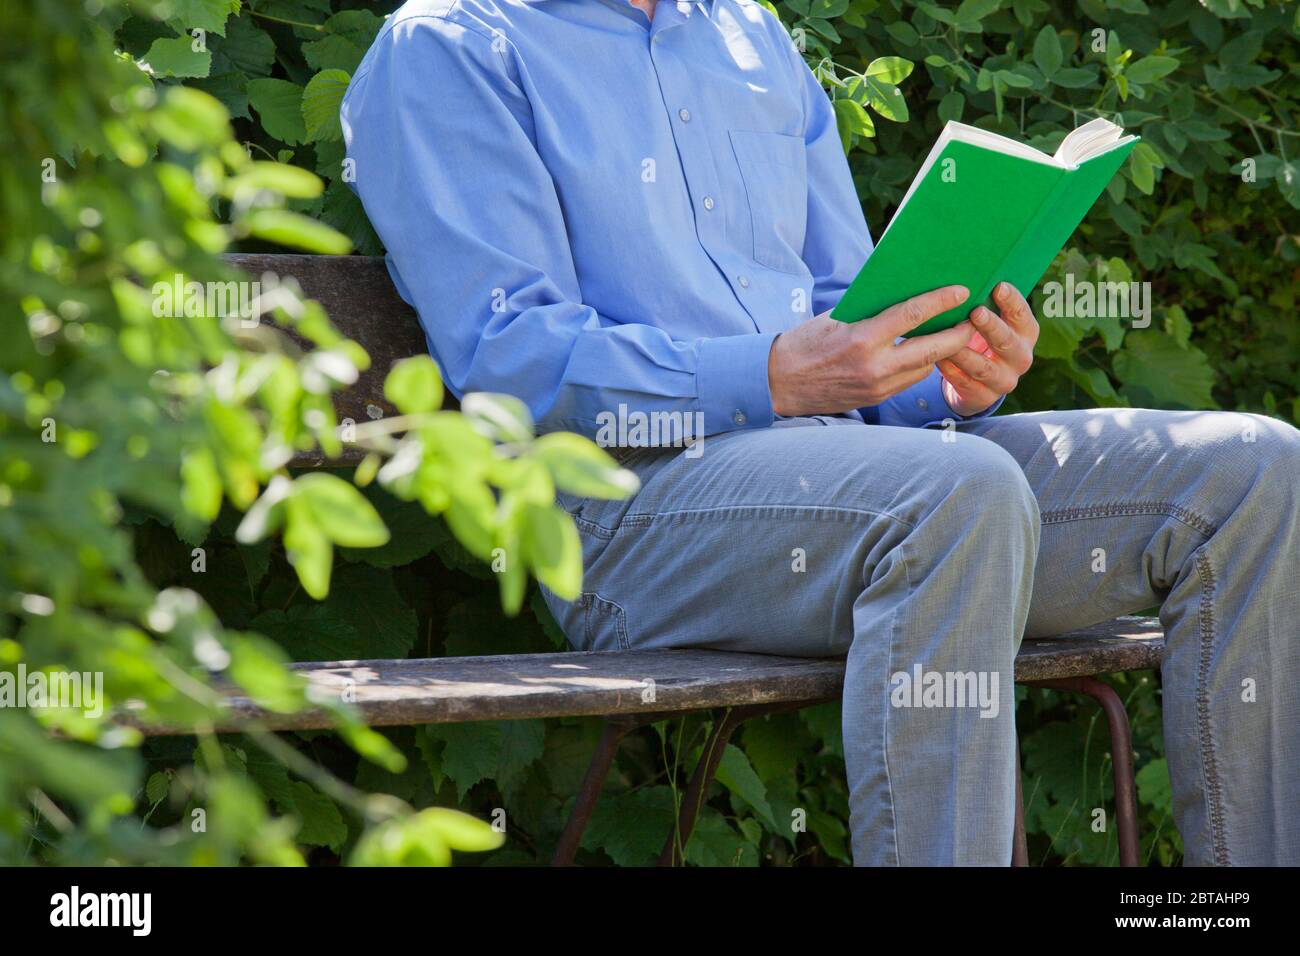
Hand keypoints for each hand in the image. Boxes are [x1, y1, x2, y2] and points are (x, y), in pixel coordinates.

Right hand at [768, 286, 974, 417]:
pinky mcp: (875, 399)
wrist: (780, 383)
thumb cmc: (805, 342)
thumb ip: (871, 310)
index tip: (961, 291)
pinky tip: (925, 353)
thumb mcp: (836, 318)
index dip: (941, 302)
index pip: (912, 316)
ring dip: (940, 351)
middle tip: (973, 321)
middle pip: (932, 349)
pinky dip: (919, 364)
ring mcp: (877, 387)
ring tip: (952, 334)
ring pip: (925, 367)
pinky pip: (908, 380)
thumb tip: (905, 294)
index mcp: (861, 338)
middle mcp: (873, 366)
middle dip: (958, 334)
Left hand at [938, 281, 1038, 416]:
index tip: (999, 286)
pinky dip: (950, 370)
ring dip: (965, 352)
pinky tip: (938, 359)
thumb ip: (985, 304)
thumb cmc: (980, 338)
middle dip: (991, 327)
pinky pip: (965, 383)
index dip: (1013, 302)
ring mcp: (1003, 380)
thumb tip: (967, 276)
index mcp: (1026, 334)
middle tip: (976, 312)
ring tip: (949, 339)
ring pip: (983, 367)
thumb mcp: (989, 323)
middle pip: (1007, 342)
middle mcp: (1020, 358)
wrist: (975, 381)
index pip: (1023, 317)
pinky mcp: (983, 397)